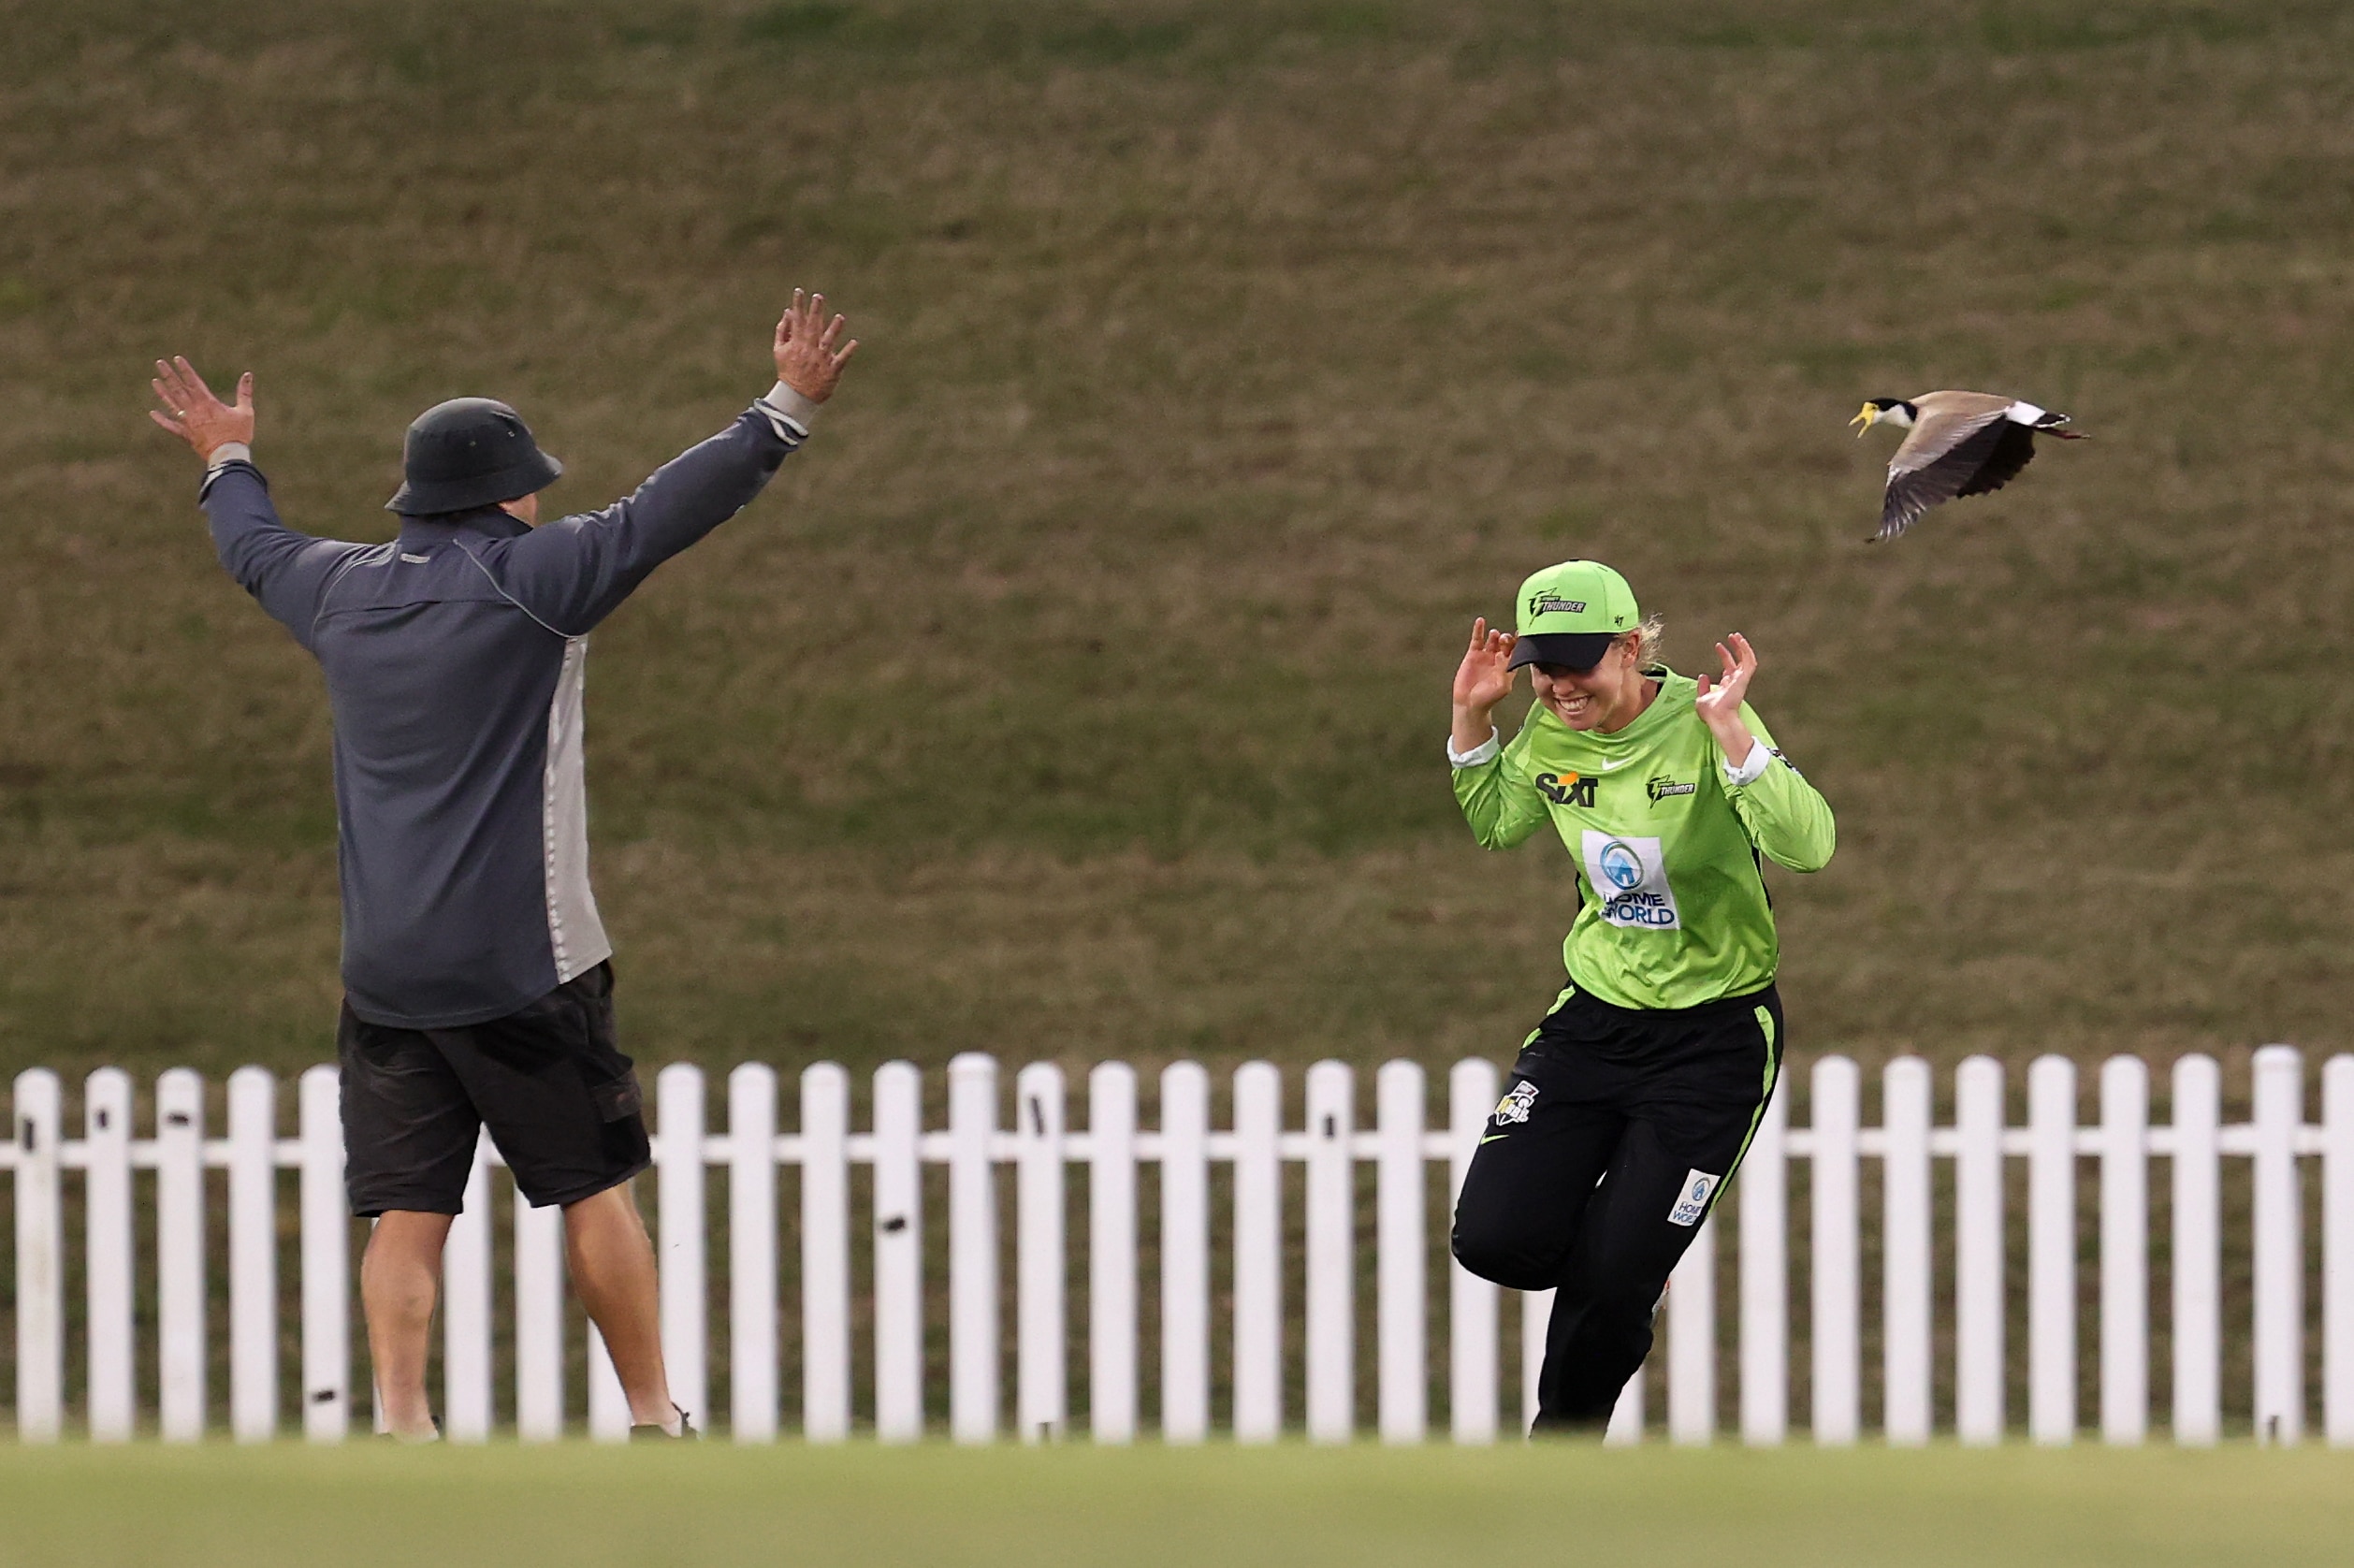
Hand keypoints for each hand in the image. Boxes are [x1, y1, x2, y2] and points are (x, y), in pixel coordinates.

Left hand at [148, 357, 253, 460]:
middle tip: (159, 363)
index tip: (177, 359)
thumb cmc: (238, 434)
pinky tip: (152, 413)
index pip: (193, 381)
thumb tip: (248, 375)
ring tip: (155, 381)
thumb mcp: (246, 412)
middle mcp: (194, 410)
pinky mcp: (186, 434)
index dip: (185, 369)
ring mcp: (188, 422)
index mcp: (208, 402)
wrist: (227, 455)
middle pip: (178, 389)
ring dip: (162, 392)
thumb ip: (245, 393)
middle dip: (169, 375)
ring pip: (171, 403)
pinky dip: (161, 419)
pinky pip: (170, 426)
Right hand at [773, 289, 857, 402]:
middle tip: (819, 297)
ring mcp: (821, 359)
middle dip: (815, 311)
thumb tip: (787, 312)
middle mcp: (809, 349)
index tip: (799, 291)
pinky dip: (848, 351)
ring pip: (827, 341)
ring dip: (834, 329)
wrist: (796, 396)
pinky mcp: (832, 370)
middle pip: (813, 327)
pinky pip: (841, 360)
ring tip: (840, 317)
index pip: (797, 321)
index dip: (798, 305)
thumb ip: (783, 330)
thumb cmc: (788, 371)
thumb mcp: (779, 350)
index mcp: (797, 343)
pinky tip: (855, 342)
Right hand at [1451, 617, 1518, 751]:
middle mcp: (1498, 660)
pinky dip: (1478, 630)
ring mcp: (1486, 656)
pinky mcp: (1473, 655)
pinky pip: (1477, 640)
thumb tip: (1504, 655)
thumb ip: (1505, 671)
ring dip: (1496, 635)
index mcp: (1508, 667)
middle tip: (1505, 638)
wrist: (1469, 703)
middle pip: (1506, 644)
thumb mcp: (1502, 686)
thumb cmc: (1488, 698)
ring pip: (1493, 640)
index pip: (1517, 651)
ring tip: (1495, 634)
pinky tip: (1480, 621)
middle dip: (1507, 639)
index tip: (1523, 634)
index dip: (1520, 643)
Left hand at [1693, 631, 1758, 764]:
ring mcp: (1741, 680)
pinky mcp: (1744, 678)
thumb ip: (1703, 686)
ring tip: (1736, 636)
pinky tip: (1741, 641)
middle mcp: (1736, 682)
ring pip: (1747, 660)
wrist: (1717, 717)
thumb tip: (1703, 675)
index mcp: (1727, 686)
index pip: (1728, 667)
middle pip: (1739, 662)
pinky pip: (1749, 661)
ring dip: (1743, 647)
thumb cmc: (1710, 712)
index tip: (1718, 645)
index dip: (1724, 655)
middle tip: (1731, 637)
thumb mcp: (1702, 697)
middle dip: (1736, 649)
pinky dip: (1746, 650)